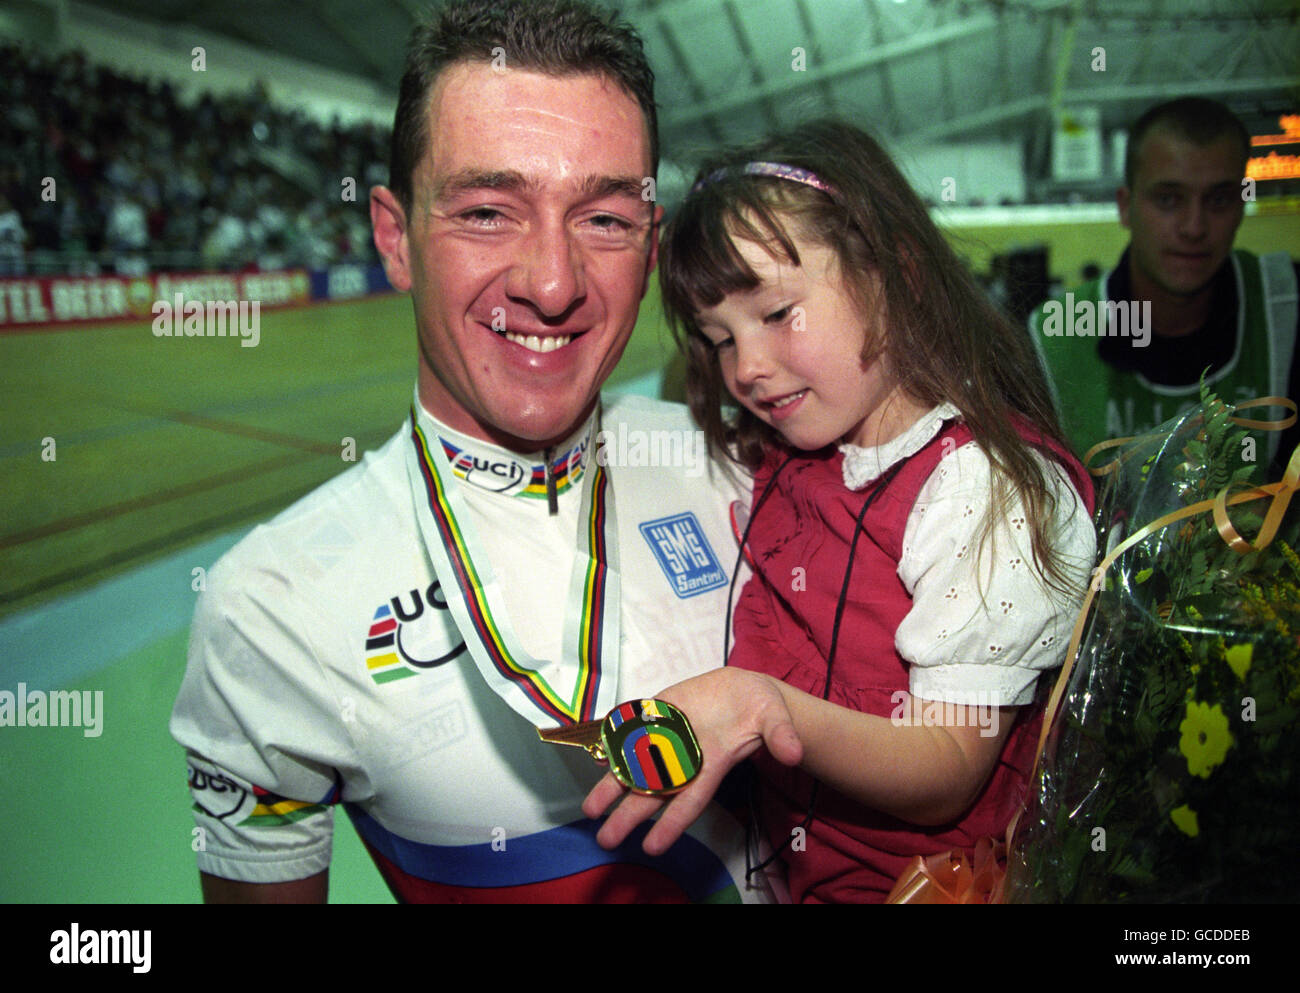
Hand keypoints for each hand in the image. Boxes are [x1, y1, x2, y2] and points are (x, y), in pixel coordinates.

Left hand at [581, 668, 801, 854]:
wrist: (743, 689)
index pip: (689, 801)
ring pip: (637, 765)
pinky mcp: (658, 715)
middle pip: (654, 792)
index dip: (671, 825)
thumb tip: (795, 752)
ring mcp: (668, 737)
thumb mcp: (776, 719)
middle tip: (606, 840)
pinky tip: (595, 755)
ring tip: (590, 809)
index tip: (651, 848)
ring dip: (613, 785)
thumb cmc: (761, 710)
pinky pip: (634, 731)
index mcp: (712, 763)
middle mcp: (685, 757)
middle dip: (629, 816)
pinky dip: (615, 742)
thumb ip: (782, 736)